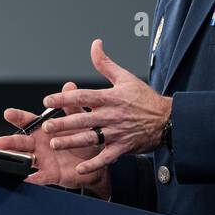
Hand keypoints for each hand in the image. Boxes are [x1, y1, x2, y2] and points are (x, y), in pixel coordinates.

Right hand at [0, 82, 110, 196]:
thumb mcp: (79, 120)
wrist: (94, 163)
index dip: (17, 117)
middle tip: (0, 142)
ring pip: (25, 158)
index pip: (27, 121)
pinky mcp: (50, 174)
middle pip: (21, 141)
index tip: (8, 113)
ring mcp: (42, 160)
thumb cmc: (83, 139)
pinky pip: (40, 177)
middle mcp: (38, 144)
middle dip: (9, 141)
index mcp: (43, 129)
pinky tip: (27, 177)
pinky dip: (33, 178)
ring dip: (16, 158)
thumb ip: (72, 106)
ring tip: (8, 159)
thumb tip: (69, 86)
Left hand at [41, 38, 171, 175]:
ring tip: (55, 144)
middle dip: (63, 123)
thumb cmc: (145, 99)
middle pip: (84, 119)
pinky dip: (94, 164)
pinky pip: (107, 157)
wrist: (168, 119)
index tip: (48, 100)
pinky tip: (80, 169)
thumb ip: (105, 64)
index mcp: (111, 97)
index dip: (65, 98)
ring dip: (72, 142)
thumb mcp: (125, 77)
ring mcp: (117, 132)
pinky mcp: (123, 147)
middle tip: (47, 126)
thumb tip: (95, 45)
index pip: (84, 96)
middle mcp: (112, 115)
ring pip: (91, 138)